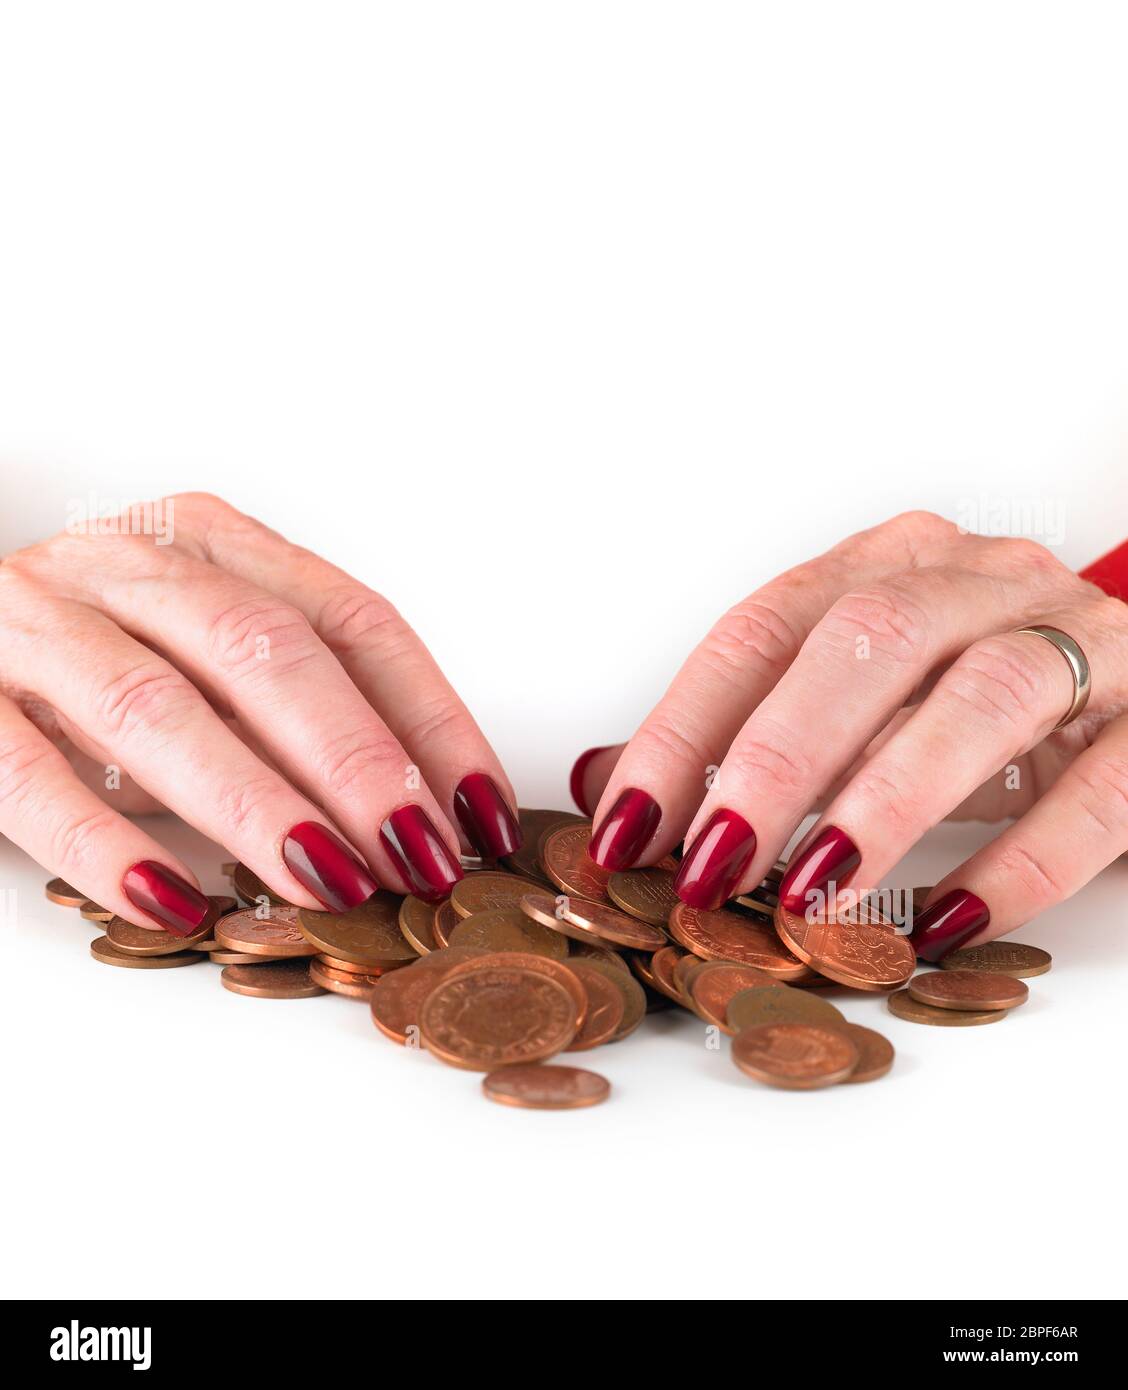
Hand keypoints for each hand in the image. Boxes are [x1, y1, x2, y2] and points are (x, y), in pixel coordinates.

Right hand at [0, 493, 519, 932]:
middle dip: (355, 760)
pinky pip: (26, 775)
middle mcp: (124, 565)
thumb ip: (292, 711)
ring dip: (255, 804)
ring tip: (329, 885)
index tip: (480, 810)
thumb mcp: (206, 665)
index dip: (428, 715)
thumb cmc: (92, 661)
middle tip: (420, 855)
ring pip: (155, 705)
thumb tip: (422, 812)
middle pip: (264, 651)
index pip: (351, 620)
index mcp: (209, 544)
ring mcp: (28, 622)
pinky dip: (106, 848)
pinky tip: (175, 904)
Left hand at [573, 510, 1127, 958]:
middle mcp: (988, 583)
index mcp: (895, 565)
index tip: (628, 827)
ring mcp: (1089, 642)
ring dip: (886, 801)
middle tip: (712, 864)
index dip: (684, 727)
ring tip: (816, 896)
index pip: (765, 627)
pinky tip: (946, 926)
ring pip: (987, 693)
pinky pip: (1100, 789)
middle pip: (867, 642)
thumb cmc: (987, 703)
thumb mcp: (865, 705)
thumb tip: (614, 789)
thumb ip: (754, 734)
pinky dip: (1019, 865)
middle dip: (776, 758)